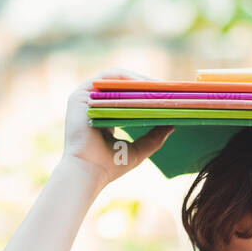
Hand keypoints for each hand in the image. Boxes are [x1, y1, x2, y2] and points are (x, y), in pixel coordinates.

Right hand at [61, 68, 173, 186]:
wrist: (88, 172)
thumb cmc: (110, 165)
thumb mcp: (138, 150)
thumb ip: (154, 137)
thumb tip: (172, 124)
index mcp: (103, 117)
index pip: (125, 98)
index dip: (145, 94)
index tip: (166, 95)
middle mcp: (92, 106)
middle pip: (121, 86)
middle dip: (145, 84)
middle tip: (168, 87)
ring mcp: (84, 99)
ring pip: (114, 79)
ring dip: (137, 79)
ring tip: (159, 85)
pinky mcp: (79, 96)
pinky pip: (105, 79)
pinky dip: (124, 78)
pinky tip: (142, 85)